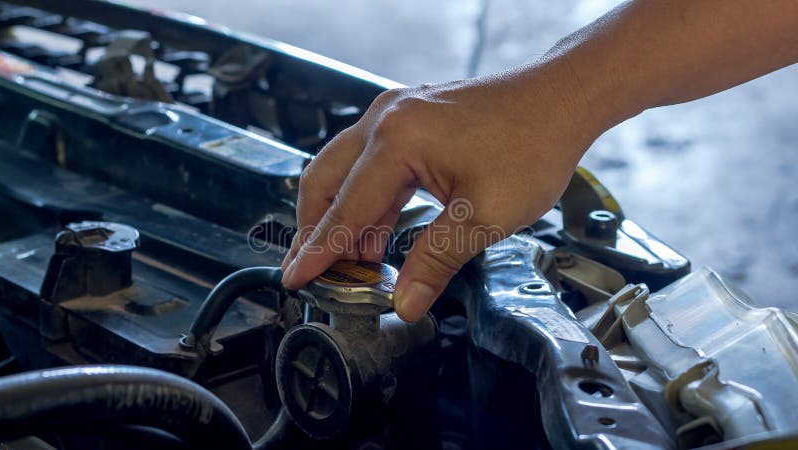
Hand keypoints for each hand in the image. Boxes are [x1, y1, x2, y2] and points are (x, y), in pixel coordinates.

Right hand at [280, 66, 600, 320]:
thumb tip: (405, 301)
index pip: (344, 208)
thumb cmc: (533, 143)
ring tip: (351, 263)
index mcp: (397, 139)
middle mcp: (387, 119)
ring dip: (342, 217)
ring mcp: (397, 114)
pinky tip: (376, 232)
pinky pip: (372, 164)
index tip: (296, 278)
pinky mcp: (411, 120)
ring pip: (345, 171)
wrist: (563, 100)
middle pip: (325, 180)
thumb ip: (435, 262)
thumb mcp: (483, 216)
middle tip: (316, 271)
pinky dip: (367, 200)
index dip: (318, 252)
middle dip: (315, 230)